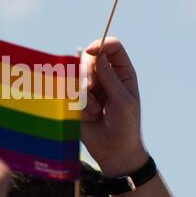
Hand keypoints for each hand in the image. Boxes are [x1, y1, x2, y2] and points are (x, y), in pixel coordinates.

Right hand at [79, 37, 147, 176]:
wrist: (114, 151)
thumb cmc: (126, 125)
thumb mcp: (123, 101)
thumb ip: (110, 78)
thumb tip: (98, 56)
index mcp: (122, 72)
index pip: (111, 47)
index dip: (101, 45)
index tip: (91, 52)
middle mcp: (104, 76)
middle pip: (89, 60)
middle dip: (89, 75)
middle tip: (95, 92)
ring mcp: (89, 88)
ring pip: (77, 77)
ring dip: (85, 95)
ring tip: (97, 111)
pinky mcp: (76, 101)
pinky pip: (70, 94)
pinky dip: (79, 106)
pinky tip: (89, 117)